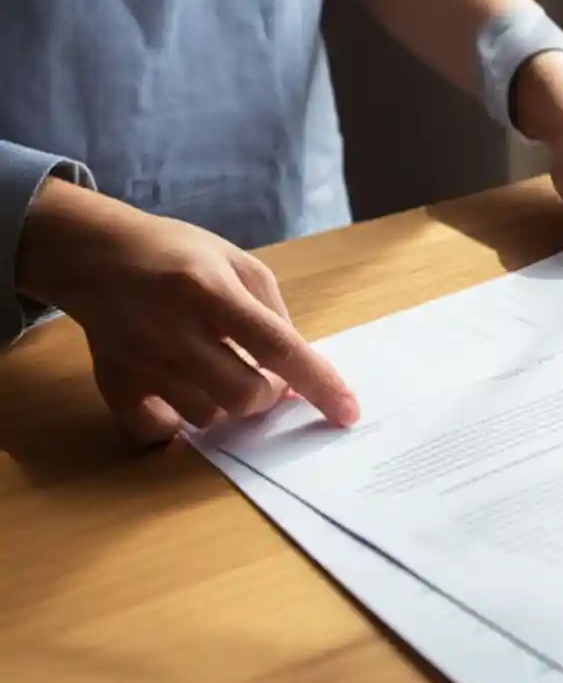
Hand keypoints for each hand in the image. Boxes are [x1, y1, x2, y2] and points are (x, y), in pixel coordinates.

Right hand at [16, 179, 359, 444]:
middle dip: (267, 393)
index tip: (347, 412)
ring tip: (215, 370)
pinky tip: (179, 394)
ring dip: (225, 404)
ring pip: (207, 416)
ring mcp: (139, 359)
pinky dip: (176, 424)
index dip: (319, 383)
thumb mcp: (239, 265)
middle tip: (260, 373)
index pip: (277, 346)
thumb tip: (301, 376)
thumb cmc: (181, 256)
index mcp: (210, 288)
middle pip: (243, 394)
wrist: (95, 251)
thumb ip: (275, 318)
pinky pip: (157, 431)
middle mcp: (172, 327)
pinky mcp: (114, 381)